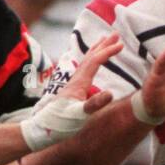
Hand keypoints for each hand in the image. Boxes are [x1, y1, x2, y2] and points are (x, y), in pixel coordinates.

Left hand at [20, 33, 122, 149]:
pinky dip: (91, 62)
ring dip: (96, 50)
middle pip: (90, 57)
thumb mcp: (79, 115)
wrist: (43, 130)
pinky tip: (92, 66)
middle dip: (103, 45)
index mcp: (79, 83)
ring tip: (104, 42)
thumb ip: (94, 104)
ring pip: (86, 61)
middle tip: (116, 34)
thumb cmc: (61, 124)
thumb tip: (111, 93)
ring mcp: (73, 85)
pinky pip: (84, 70)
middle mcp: (75, 80)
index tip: (121, 44)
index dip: (108, 52)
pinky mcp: (72, 91)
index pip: (95, 61)